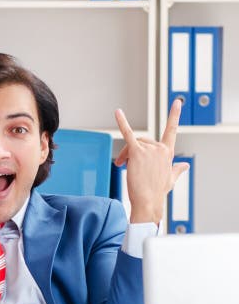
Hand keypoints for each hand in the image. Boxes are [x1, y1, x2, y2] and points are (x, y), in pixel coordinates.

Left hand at [113, 99, 188, 223]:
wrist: (148, 201)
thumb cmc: (157, 191)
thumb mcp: (170, 178)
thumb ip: (177, 169)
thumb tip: (185, 165)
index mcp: (168, 153)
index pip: (172, 131)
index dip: (174, 116)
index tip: (177, 102)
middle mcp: (160, 149)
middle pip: (142, 141)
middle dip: (131, 152)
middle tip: (122, 164)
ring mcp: (149, 150)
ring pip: (133, 144)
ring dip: (124, 154)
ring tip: (120, 165)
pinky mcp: (137, 152)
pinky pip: (128, 134)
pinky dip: (122, 122)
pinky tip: (117, 112)